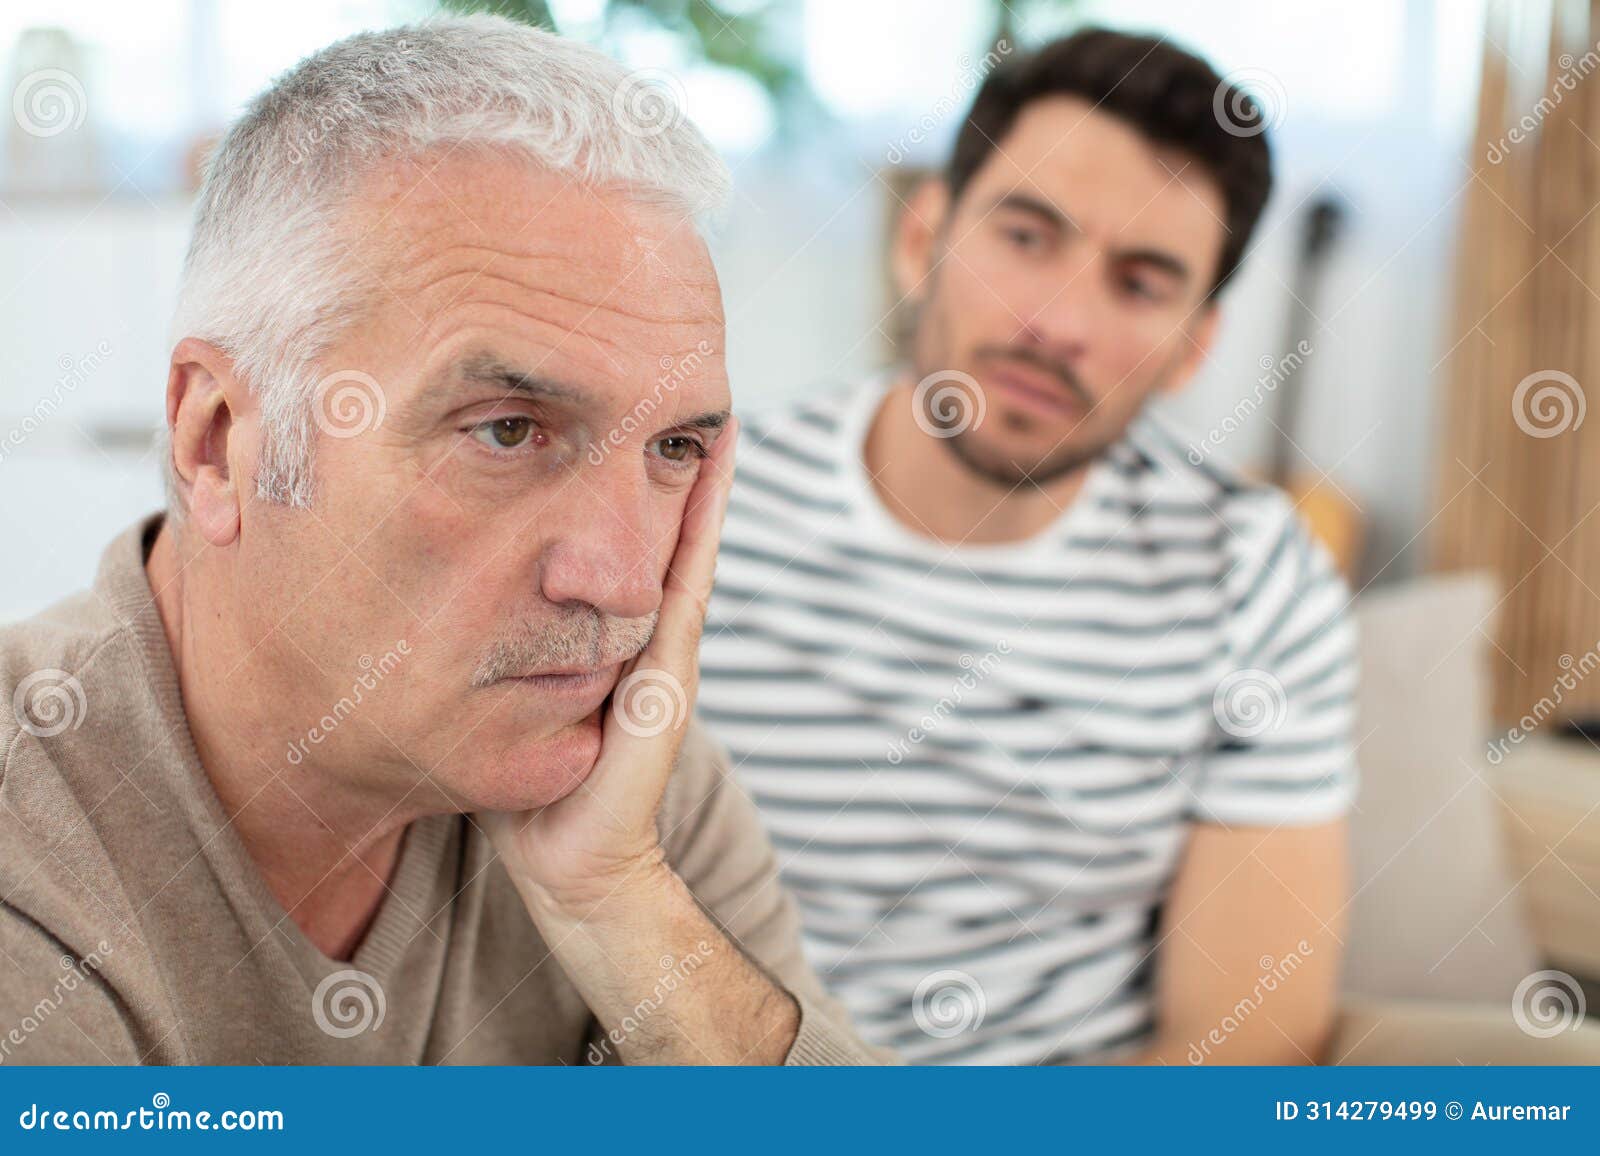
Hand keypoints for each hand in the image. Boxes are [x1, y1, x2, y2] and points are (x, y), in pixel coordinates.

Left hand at [481, 417, 737, 919]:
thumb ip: (485, 646)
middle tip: (669, 383)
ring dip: (697, 476)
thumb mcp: (496, 696)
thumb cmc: (525, 791)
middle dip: (661, 462)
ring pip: (682, 541)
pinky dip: (704, 522)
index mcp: (602, 636)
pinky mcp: (669, 671)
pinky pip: (688, 579)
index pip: (617, 542)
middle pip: (655, 530)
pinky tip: (711, 469)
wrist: (570, 864)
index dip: (622, 481)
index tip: (612, 410)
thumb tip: (424, 592)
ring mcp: (662, 649)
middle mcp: (641, 633)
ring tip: (705, 407)